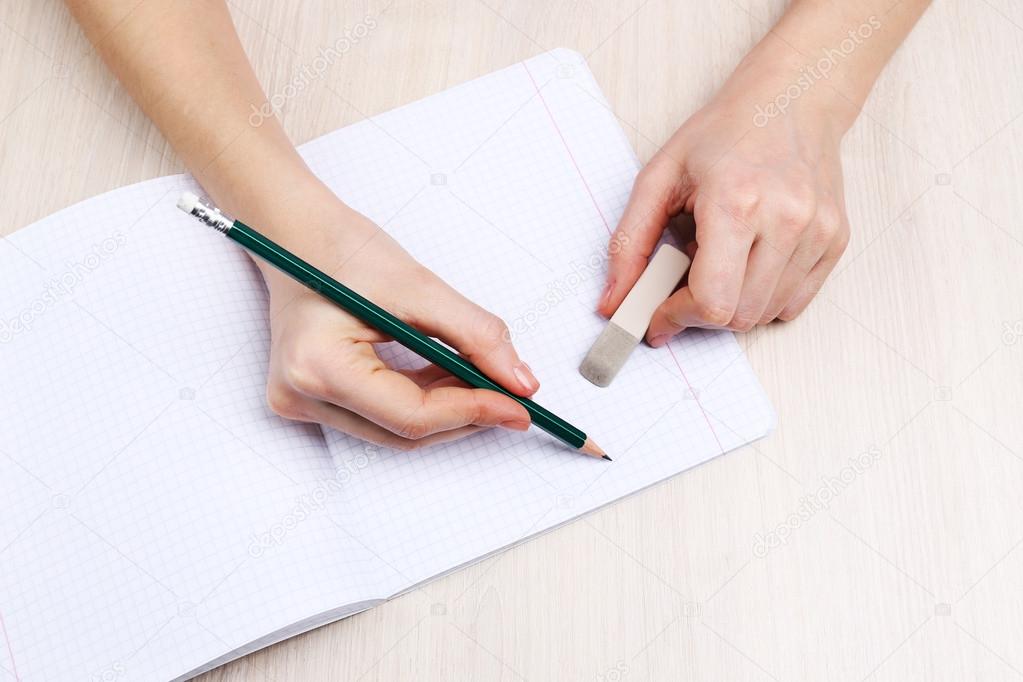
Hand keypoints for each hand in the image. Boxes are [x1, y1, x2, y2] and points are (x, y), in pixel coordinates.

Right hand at [257, 197, 537, 449]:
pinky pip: (381, 417)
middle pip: (405, 432)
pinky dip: (422, 400)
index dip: (473, 411)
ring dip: (446, 409)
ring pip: (396, 431)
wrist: (295, 235)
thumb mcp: (419, 286)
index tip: (518, 404)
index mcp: (318, 367)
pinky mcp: (311, 400)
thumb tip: (520, 382)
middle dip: (465, 415)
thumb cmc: (343, 250)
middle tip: (512, 396)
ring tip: (481, 378)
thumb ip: (476, 335)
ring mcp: (301, 403)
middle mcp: (301, 397)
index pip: (412, 416)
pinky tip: (447, 375)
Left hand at [599, 56, 850, 344]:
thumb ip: (629, 244)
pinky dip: (763, 298)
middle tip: (682, 287)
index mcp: (737, 202)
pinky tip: (749, 262)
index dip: (677, 317)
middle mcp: (786, 220)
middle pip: (738, 317)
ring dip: (732, 306)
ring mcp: (818, 232)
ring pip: (765, 314)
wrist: (792, 98)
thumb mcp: (659, 176)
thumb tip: (612, 302)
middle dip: (699, 314)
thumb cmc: (724, 133)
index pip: (712, 301)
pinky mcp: (836, 240)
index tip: (658, 316)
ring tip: (719, 261)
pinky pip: (794, 304)